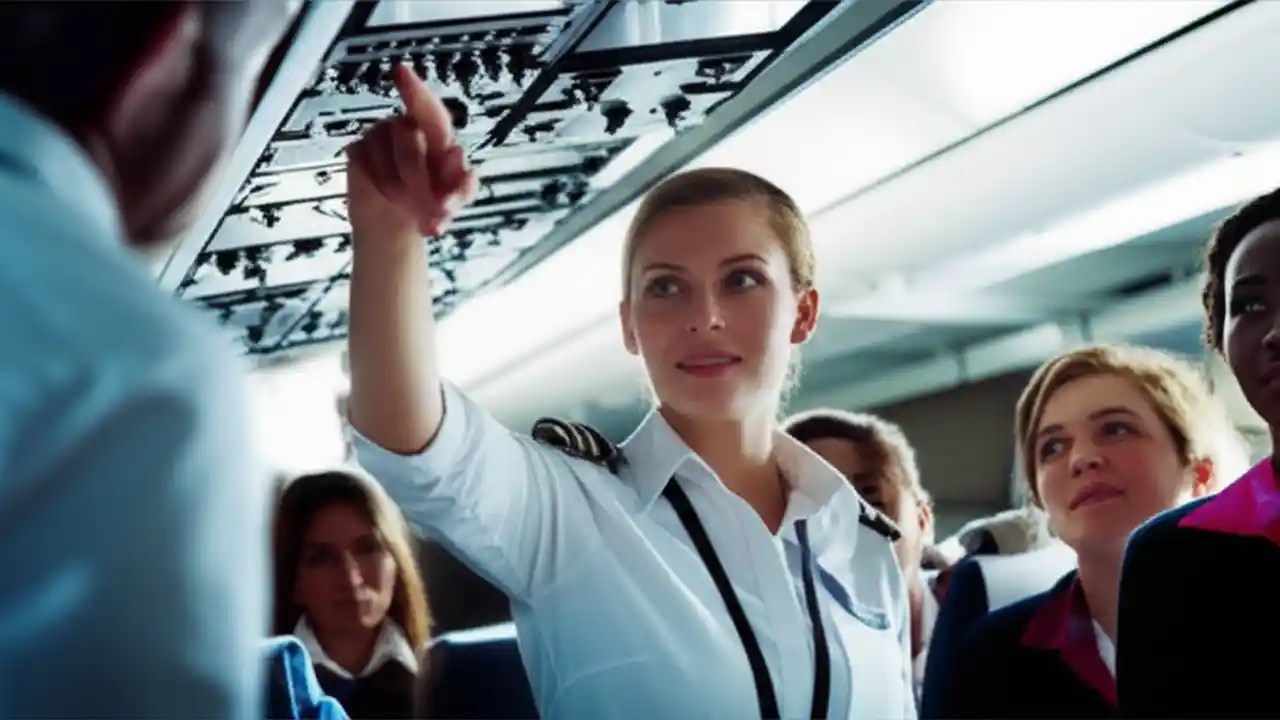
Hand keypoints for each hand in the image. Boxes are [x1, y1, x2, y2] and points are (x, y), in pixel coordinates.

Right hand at [346, 64, 477, 238]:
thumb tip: (465, 170)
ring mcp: (381, 138)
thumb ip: (463, 187)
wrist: (394, 232)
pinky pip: (363, 160)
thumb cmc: (427, 209)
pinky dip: (376, 183)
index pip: (430, 111)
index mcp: (438, 138)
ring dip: (396, 185)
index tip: (401, 72)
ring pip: (385, 151)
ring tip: (404, 202)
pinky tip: (382, 194)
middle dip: (418, 178)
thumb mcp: (454, 202)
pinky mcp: (358, 151)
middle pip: (409, 137)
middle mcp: (409, 130)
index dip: (415, 92)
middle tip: (427, 204)